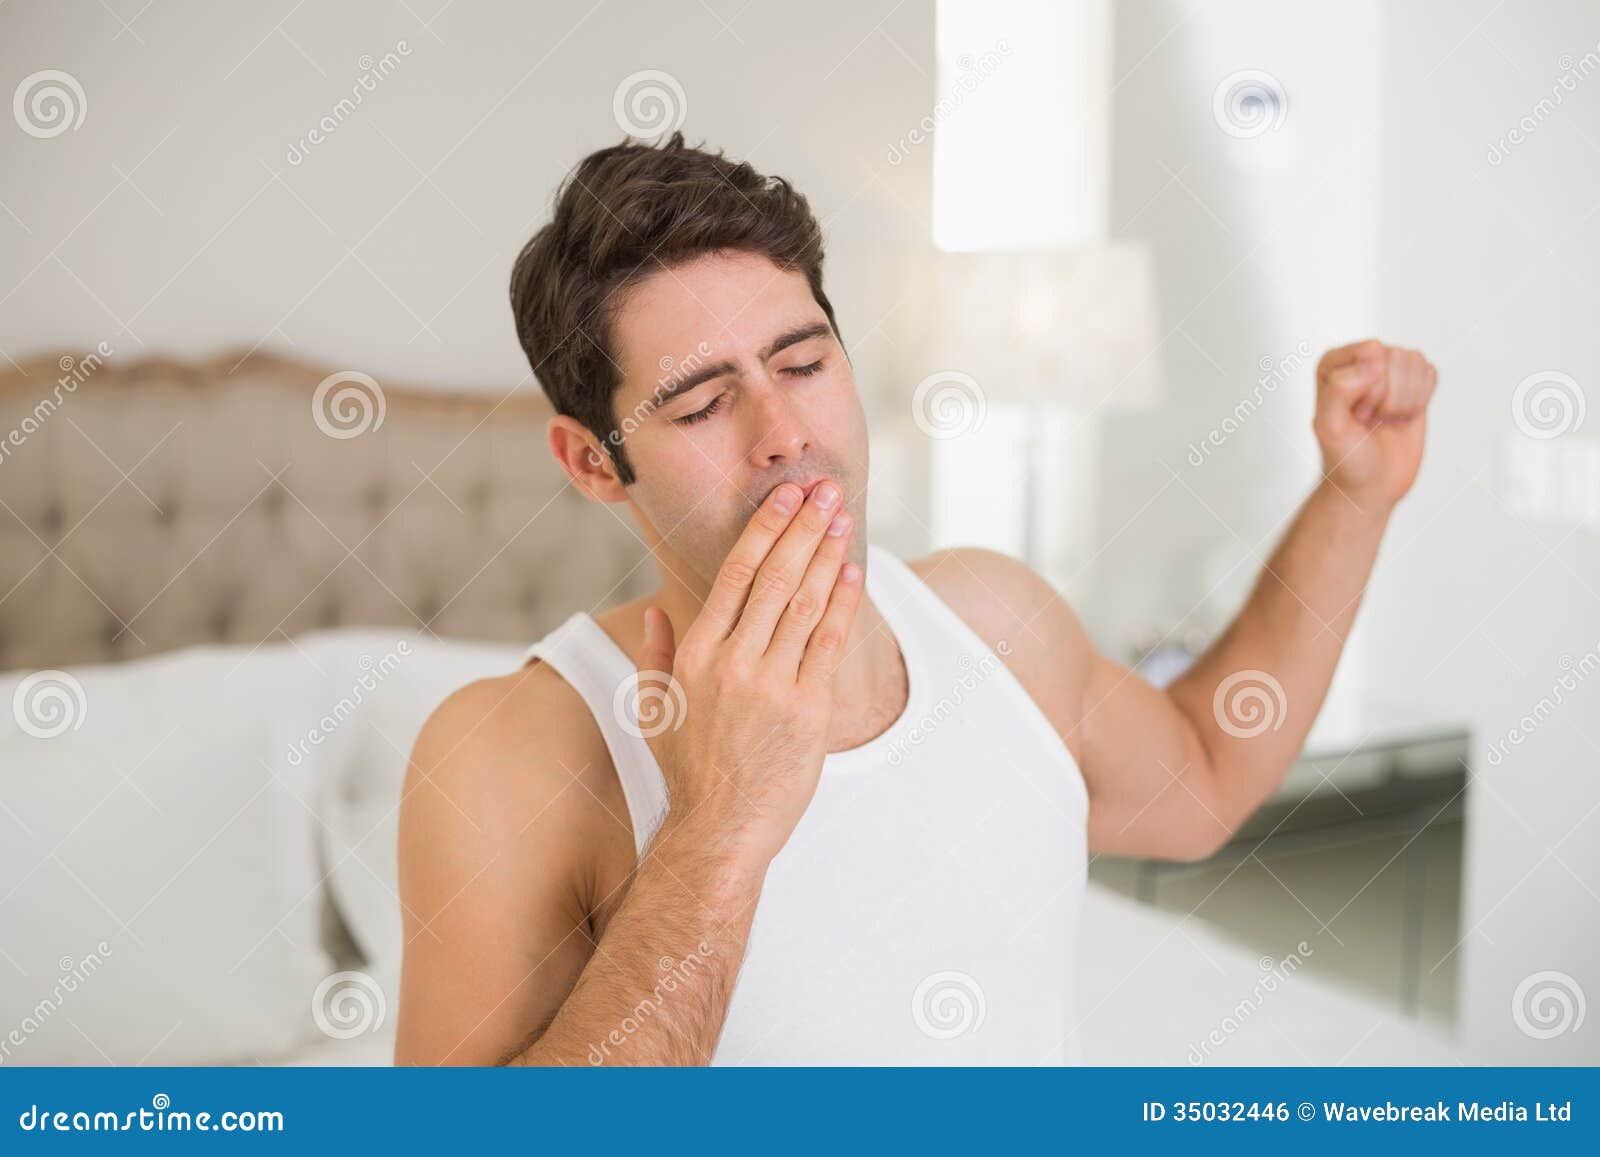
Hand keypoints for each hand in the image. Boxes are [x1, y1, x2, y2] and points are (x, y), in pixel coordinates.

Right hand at [633, 480, 862, 866]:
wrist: (720, 830)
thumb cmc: (688, 772)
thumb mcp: (654, 711)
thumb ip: (654, 656)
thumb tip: (656, 611)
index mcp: (696, 654)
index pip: (735, 575)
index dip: (765, 530)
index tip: (785, 497)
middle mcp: (733, 661)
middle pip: (775, 577)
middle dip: (803, 527)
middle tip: (825, 489)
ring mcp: (772, 685)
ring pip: (805, 602)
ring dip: (827, 554)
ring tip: (842, 518)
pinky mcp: (807, 710)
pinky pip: (830, 643)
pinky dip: (843, 604)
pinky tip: (853, 573)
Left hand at [1312, 339, 1437, 512]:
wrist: (1372, 483)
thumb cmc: (1346, 457)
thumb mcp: (1330, 427)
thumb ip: (1339, 390)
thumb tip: (1374, 362)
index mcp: (1332, 364)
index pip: (1371, 352)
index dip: (1370, 388)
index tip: (1357, 415)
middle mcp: (1359, 360)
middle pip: (1395, 357)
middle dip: (1388, 397)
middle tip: (1370, 420)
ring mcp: (1388, 369)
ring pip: (1415, 363)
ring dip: (1404, 401)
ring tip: (1384, 419)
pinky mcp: (1412, 381)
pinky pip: (1430, 374)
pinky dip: (1420, 401)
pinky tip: (1402, 417)